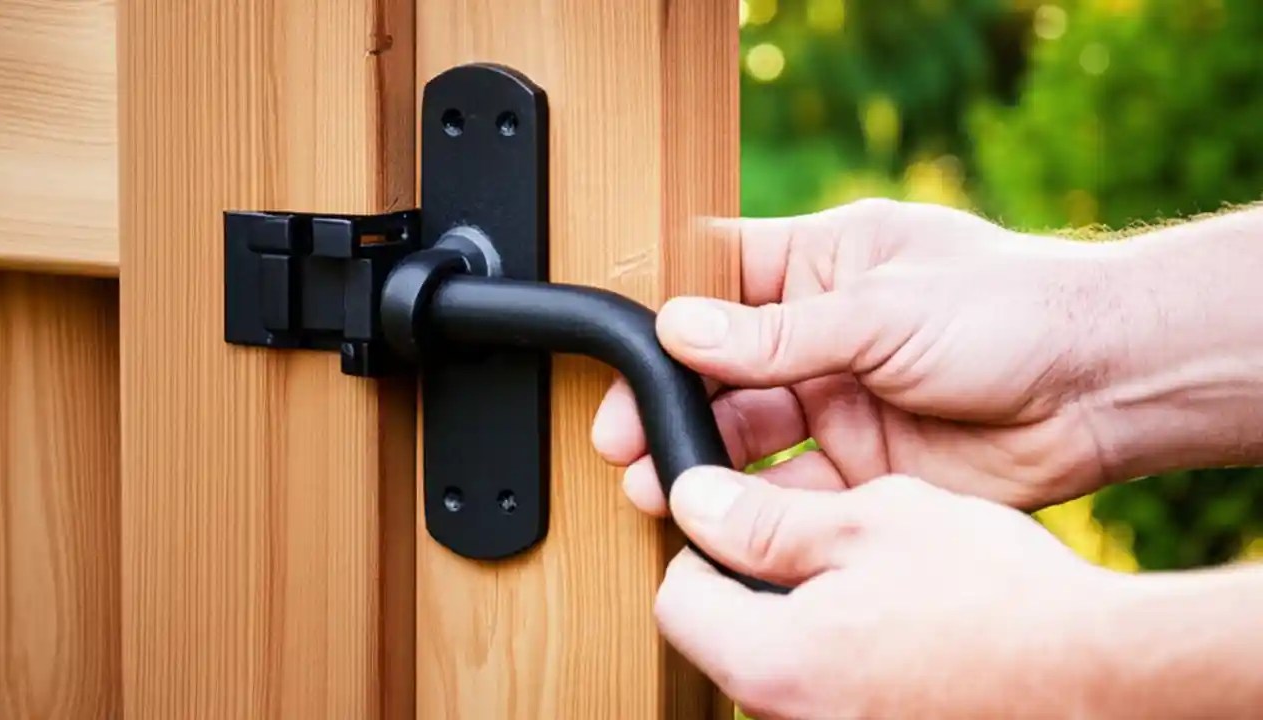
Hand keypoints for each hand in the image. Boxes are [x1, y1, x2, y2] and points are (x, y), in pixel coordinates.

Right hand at [594, 199, 1117, 510]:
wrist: (1103, 389)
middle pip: (721, 366)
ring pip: (747, 432)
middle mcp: (823, 334)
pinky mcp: (863, 466)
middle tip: (623, 434)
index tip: (624, 348)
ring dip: (701, 457)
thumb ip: (779, 332)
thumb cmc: (1011, 310)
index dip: (669, 311)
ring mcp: (841, 401)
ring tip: (655, 484)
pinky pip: (792, 488)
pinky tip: (718, 518)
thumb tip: (680, 328)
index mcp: (825, 264)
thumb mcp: (884, 311)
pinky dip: (754, 506)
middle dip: (668, 400)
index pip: (722, 276)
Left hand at [656, 469, 1124, 718]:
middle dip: (755, 587)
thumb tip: (696, 501)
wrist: (1102, 681)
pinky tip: (902, 631)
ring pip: (781, 667)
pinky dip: (848, 660)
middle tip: (820, 548)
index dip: (703, 548)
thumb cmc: (998, 599)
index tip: (738, 521)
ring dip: (807, 622)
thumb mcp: (872, 522)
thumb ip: (766, 520)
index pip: (676, 601)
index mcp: (771, 661)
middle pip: (725, 640)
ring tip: (877, 590)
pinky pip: (829, 696)